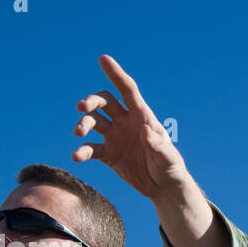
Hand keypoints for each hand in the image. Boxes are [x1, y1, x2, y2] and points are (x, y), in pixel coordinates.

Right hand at [72, 54, 193, 201]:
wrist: (163, 187)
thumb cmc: (170, 167)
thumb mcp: (168, 157)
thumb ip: (158, 145)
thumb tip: (145, 131)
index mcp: (141, 116)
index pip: (127, 90)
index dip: (116, 74)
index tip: (103, 59)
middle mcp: (125, 122)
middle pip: (104, 102)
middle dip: (91, 101)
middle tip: (81, 107)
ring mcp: (115, 137)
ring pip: (93, 121)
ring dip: (83, 124)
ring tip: (79, 133)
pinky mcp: (108, 154)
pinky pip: (91, 149)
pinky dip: (82, 151)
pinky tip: (77, 157)